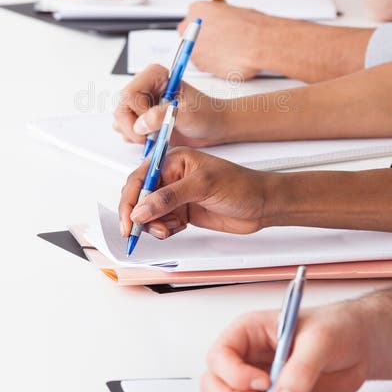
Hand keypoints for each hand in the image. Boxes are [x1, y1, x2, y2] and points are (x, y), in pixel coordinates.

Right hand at [113, 64, 230, 147]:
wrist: (213, 126)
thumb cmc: (206, 114)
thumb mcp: (188, 114)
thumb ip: (162, 116)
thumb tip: (140, 124)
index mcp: (155, 76)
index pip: (130, 94)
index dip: (136, 114)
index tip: (148, 127)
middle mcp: (145, 87)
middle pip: (121, 108)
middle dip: (132, 128)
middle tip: (149, 138)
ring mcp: (142, 103)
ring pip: (120, 119)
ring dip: (134, 134)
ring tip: (155, 137)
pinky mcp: (141, 117)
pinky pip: (125, 129)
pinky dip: (136, 138)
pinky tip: (154, 138)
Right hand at [119, 149, 270, 238]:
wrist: (263, 204)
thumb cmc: (241, 185)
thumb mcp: (202, 186)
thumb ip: (169, 197)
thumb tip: (141, 209)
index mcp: (173, 160)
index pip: (141, 179)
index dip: (130, 199)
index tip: (128, 219)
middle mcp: (172, 177)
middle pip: (141, 198)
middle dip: (140, 216)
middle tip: (142, 230)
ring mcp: (177, 196)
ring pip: (150, 213)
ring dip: (154, 225)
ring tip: (169, 228)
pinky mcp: (183, 211)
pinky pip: (162, 223)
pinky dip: (165, 229)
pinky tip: (178, 228)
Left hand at [177, 2, 271, 79]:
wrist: (256, 42)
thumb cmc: (250, 26)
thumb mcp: (232, 12)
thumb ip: (219, 19)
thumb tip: (222, 24)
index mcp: (196, 10)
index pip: (193, 19)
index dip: (205, 27)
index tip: (213, 31)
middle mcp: (189, 28)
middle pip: (190, 36)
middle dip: (203, 41)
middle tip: (220, 43)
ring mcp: (192, 48)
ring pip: (197, 53)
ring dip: (209, 54)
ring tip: (228, 53)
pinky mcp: (199, 65)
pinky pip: (205, 66)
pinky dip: (214, 66)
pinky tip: (228, 61)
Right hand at [201, 301, 371, 391]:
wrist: (360, 344)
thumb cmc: (336, 327)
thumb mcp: (320, 340)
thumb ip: (300, 370)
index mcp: (249, 332)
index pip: (220, 355)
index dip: (233, 374)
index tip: (262, 383)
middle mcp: (249, 358)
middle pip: (216, 386)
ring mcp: (261, 382)